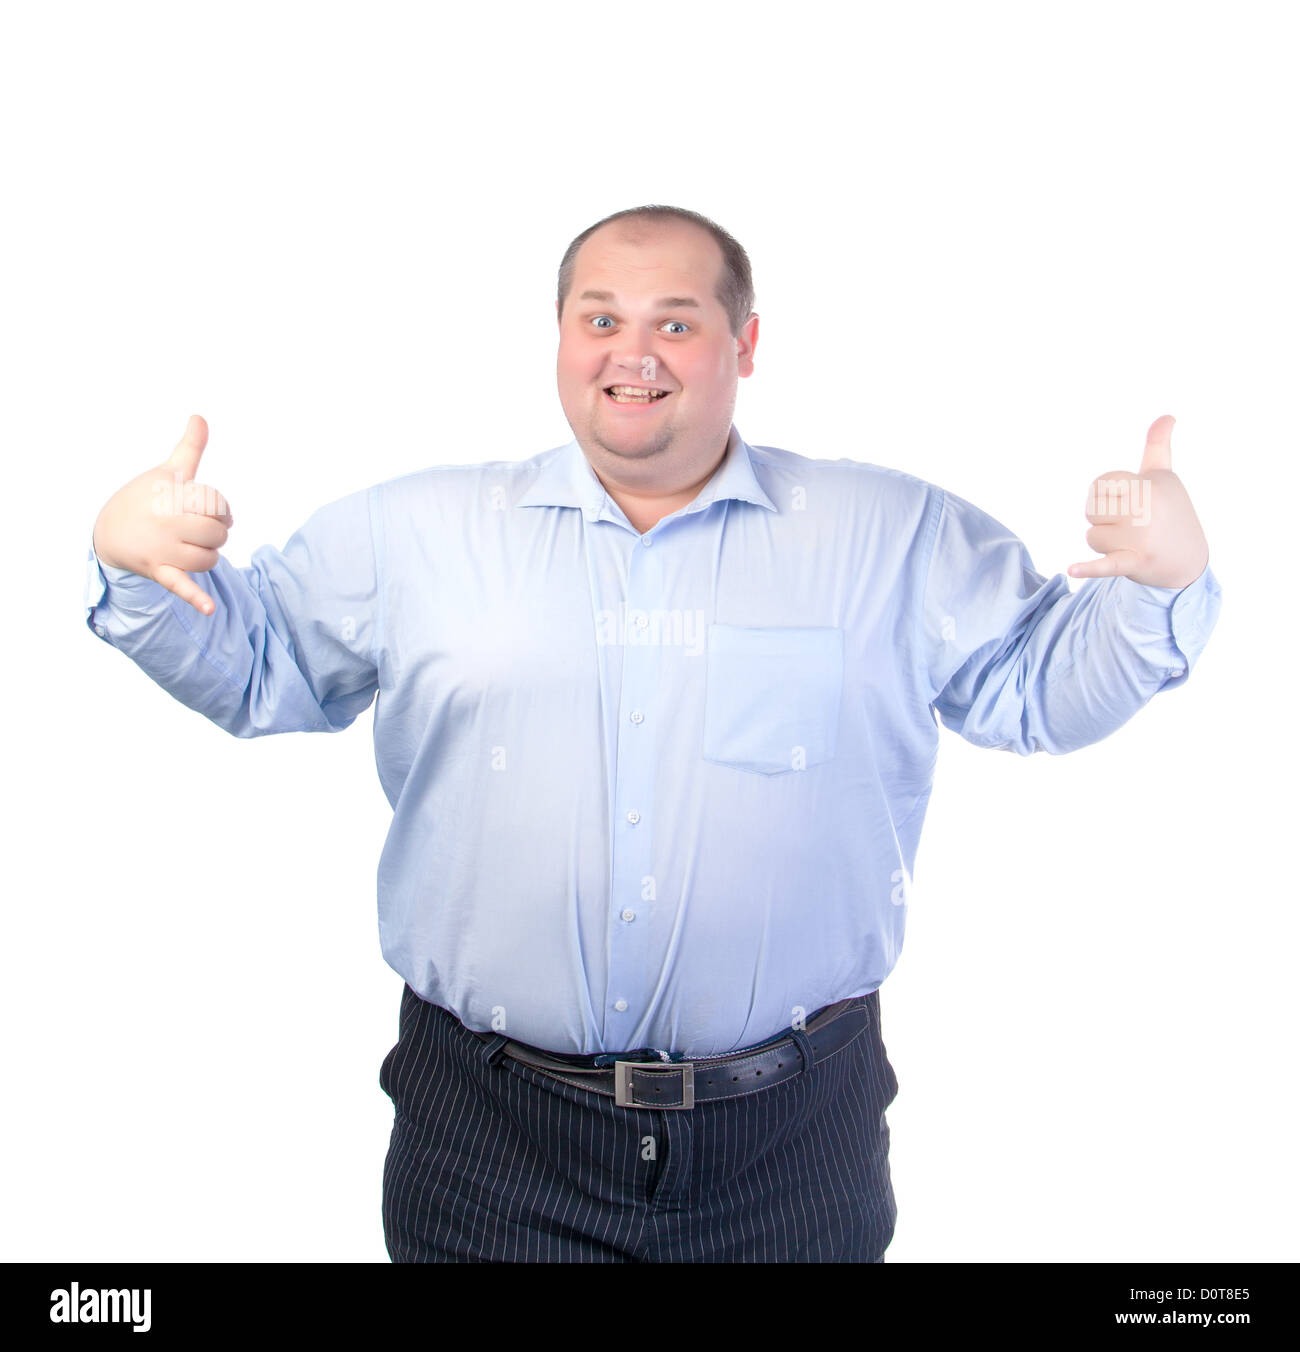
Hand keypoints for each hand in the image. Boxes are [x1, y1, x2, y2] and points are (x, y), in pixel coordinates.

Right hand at [91, 414, 233, 615]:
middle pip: (218, 533)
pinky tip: (209, 609)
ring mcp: (162, 548)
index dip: (219, 509)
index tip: (204, 508)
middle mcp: (166, 522)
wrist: (110, 531)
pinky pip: (180, 586)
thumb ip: (189, 448)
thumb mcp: (166, 471)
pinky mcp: (159, 571)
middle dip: (215, 533)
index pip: (218, 505)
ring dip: (208, 556)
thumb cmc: (146, 498)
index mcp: (171, 496)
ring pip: (209, 559)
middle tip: (197, 530)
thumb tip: (200, 416)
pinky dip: (195, 598)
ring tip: (191, 547)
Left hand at [1067, 415, 1208, 589]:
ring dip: (1104, 543)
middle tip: (1129, 526)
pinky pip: (1106, 564)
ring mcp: (1141, 537)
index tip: (1127, 502)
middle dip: (1103, 520)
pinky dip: (1090, 568)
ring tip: (1131, 544)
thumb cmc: (1171, 512)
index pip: (1099, 485)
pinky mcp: (1135, 562)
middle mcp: (1145, 508)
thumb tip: (1167, 415)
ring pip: (1092, 537)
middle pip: (1092, 511)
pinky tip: (1072, 569)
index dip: (1106, 495)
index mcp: (1148, 485)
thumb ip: (1157, 446)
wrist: (1189, 561)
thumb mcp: (1164, 477)